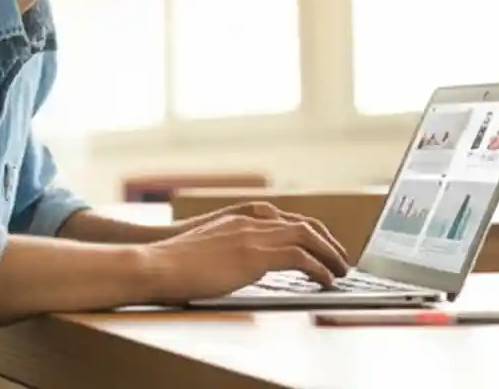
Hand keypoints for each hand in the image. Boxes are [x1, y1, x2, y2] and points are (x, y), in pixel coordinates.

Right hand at [171, 201, 348, 262]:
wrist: (158, 262)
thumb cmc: (174, 263)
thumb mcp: (209, 249)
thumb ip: (230, 249)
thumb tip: (242, 265)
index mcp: (240, 218)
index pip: (287, 219)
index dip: (309, 231)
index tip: (322, 244)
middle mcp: (251, 222)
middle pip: (304, 225)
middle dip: (327, 241)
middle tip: (340, 258)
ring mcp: (254, 235)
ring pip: (308, 238)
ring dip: (330, 254)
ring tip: (341, 271)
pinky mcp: (256, 255)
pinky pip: (301, 258)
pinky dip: (319, 268)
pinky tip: (326, 280)